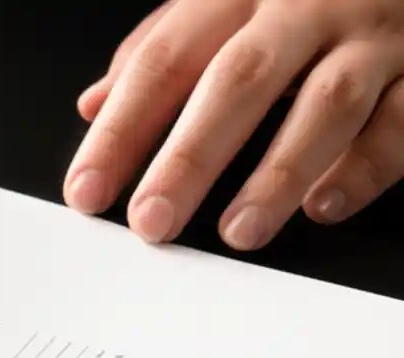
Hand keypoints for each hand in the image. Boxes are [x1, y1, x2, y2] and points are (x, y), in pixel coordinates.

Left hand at [64, 0, 403, 249]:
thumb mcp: (226, 2)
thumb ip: (163, 48)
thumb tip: (95, 106)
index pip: (164, 61)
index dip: (120, 130)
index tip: (87, 190)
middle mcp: (306, 6)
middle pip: (239, 81)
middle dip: (190, 157)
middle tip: (152, 220)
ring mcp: (373, 36)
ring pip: (328, 103)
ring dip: (279, 174)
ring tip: (237, 231)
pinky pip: (402, 120)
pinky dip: (364, 168)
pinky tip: (324, 206)